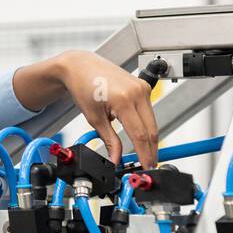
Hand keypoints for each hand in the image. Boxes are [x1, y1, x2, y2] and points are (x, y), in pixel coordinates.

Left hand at [13, 50, 159, 167]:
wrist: (80, 66)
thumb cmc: (83, 86)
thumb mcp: (94, 118)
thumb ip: (109, 140)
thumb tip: (116, 158)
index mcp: (124, 100)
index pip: (140, 135)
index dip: (144, 154)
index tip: (146, 166)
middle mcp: (137, 92)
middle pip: (151, 129)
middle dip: (150, 150)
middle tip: (148, 165)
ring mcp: (143, 88)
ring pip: (152, 121)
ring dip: (149, 138)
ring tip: (144, 154)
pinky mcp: (143, 86)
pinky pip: (149, 111)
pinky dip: (146, 125)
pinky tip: (141, 136)